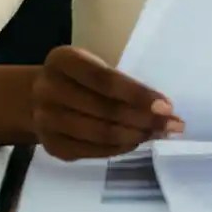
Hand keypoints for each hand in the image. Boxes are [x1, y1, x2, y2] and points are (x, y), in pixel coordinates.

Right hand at [31, 46, 182, 160]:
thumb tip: (162, 107)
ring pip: (101, 133)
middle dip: (146, 119)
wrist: (35, 98)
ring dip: (137, 135)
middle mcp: (49, 90)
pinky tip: (138, 141)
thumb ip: (119, 82)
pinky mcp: (52, 146)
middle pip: (106, 109)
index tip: (167, 106)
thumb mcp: (93, 66)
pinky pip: (93, 151)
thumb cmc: (79, 78)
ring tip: (161, 133)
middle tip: (175, 125)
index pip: (105, 80)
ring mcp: (46, 121)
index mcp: (62, 61)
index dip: (138, 94)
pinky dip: (120, 147)